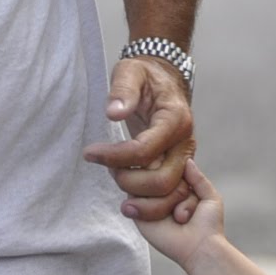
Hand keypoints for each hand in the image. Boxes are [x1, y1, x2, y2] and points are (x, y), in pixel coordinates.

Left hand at [83, 54, 194, 219]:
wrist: (163, 80)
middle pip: (162, 181)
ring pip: (169, 195)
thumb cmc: (145, 76)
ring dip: (140, 198)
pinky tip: (128, 196)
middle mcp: (185, 143)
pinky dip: (150, 202)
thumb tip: (113, 114)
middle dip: (129, 182)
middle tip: (105, 168)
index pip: (144, 151)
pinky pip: (170, 195)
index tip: (89, 153)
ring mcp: (184, 158)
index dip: (114, 157)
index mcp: (175, 119)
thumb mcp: (130, 71)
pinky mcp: (178, 167)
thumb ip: (123, 90)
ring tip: (115, 181)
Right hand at [135, 159, 223, 268]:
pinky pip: (137, 197)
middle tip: (190, 204)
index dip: (175, 169)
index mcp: (174, 189)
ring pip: (147, 182)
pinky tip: (174, 218)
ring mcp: (146, 203)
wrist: (201, 247)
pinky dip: (158, 205)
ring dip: (170, 198)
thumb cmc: (208, 224)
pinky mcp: (138, 215)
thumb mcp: (210, 196)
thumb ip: (197, 177)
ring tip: (183, 217)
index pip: (166, 164)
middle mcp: (158, 194)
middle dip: (176, 186)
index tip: (188, 183)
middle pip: (155, 170)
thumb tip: (185, 159)